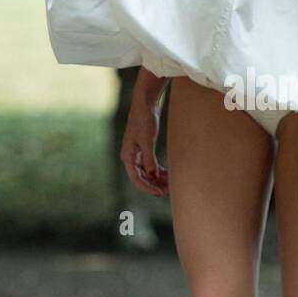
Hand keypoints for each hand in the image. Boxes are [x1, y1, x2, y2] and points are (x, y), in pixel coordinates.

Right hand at [120, 70, 168, 195]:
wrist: (146, 103)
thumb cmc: (144, 120)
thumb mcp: (147, 141)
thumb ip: (149, 159)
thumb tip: (152, 176)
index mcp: (128, 156)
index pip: (136, 178)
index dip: (147, 187)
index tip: (159, 193)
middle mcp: (130, 156)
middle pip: (141, 177)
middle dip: (154, 184)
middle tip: (168, 191)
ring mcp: (137, 153)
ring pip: (147, 172)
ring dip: (157, 179)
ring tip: (170, 184)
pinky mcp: (144, 148)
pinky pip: (150, 164)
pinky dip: (158, 170)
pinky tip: (167, 174)